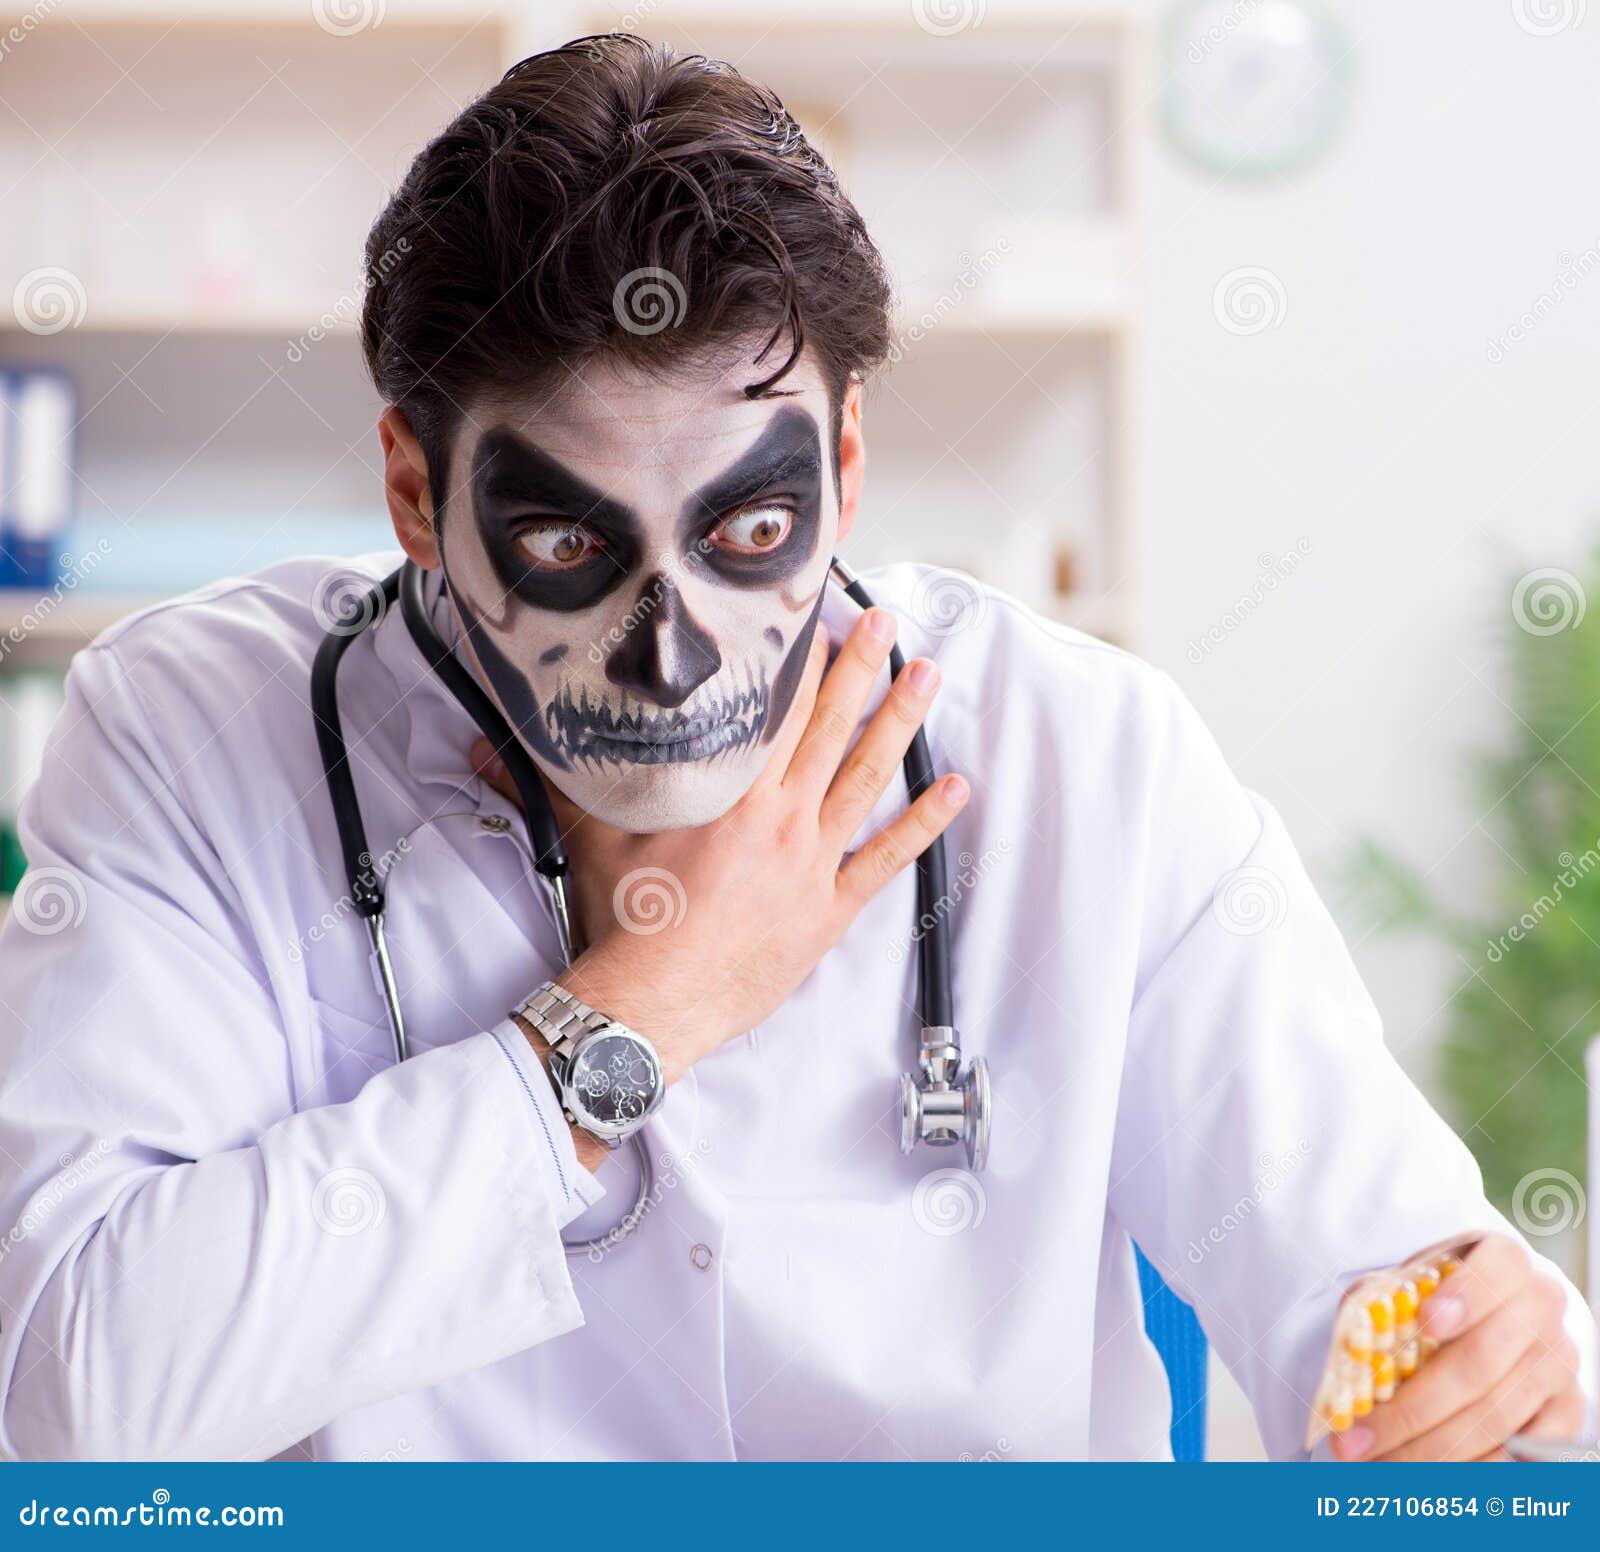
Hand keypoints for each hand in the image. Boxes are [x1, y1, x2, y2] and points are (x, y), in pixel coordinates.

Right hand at [481, 607, 968, 1092]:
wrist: (652, 1004)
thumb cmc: (622, 920)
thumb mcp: (588, 837)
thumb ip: (553, 778)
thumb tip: (490, 742)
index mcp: (730, 790)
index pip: (776, 706)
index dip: (800, 656)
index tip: (817, 613)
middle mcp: (781, 816)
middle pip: (832, 725)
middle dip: (861, 666)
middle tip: (884, 621)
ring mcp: (812, 862)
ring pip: (868, 776)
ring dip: (901, 721)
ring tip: (928, 674)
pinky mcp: (829, 908)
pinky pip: (887, 859)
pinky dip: (923, 824)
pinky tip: (955, 789)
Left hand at [1330, 1233, 1584, 1460]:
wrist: (1490, 1320)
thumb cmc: (1432, 1300)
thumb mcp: (1402, 1287)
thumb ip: (1378, 1307)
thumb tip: (1351, 1351)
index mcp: (1505, 1261)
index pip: (1498, 1267)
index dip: (1466, 1295)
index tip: (1426, 1322)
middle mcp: (1541, 1309)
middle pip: (1481, 1363)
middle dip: (1412, 1408)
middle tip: (1356, 1437)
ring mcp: (1558, 1362)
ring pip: (1495, 1416)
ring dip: (1429, 1449)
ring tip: (1373, 1464)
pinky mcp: (1568, 1411)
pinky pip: (1522, 1453)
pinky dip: (1472, 1469)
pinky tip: (1427, 1478)